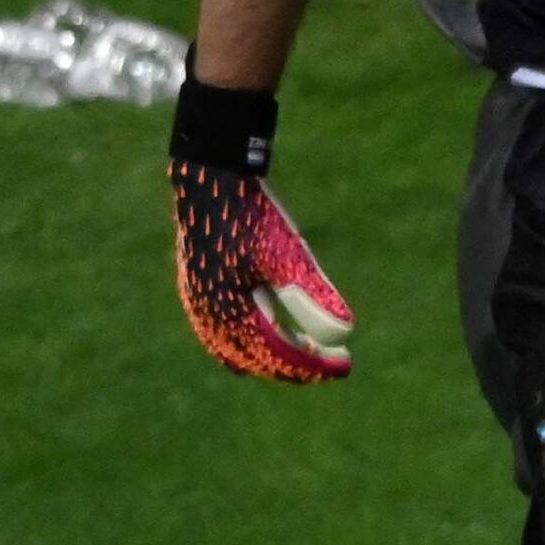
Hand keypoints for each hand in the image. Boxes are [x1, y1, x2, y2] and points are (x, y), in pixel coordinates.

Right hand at [165, 76, 351, 383]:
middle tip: (336, 361)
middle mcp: (208, 317)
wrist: (212, 177)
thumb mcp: (287, 254)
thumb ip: (312, 295)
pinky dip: (250, 345)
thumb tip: (344, 334)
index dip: (315, 366)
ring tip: (309, 353)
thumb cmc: (251, 215)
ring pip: (237, 352)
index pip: (278, 357)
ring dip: (274, 357)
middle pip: (258, 361)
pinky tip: (271, 337)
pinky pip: (221, 336)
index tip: (347, 364)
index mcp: (228, 314)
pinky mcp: (198, 289)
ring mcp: (198, 304)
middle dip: (299, 365)